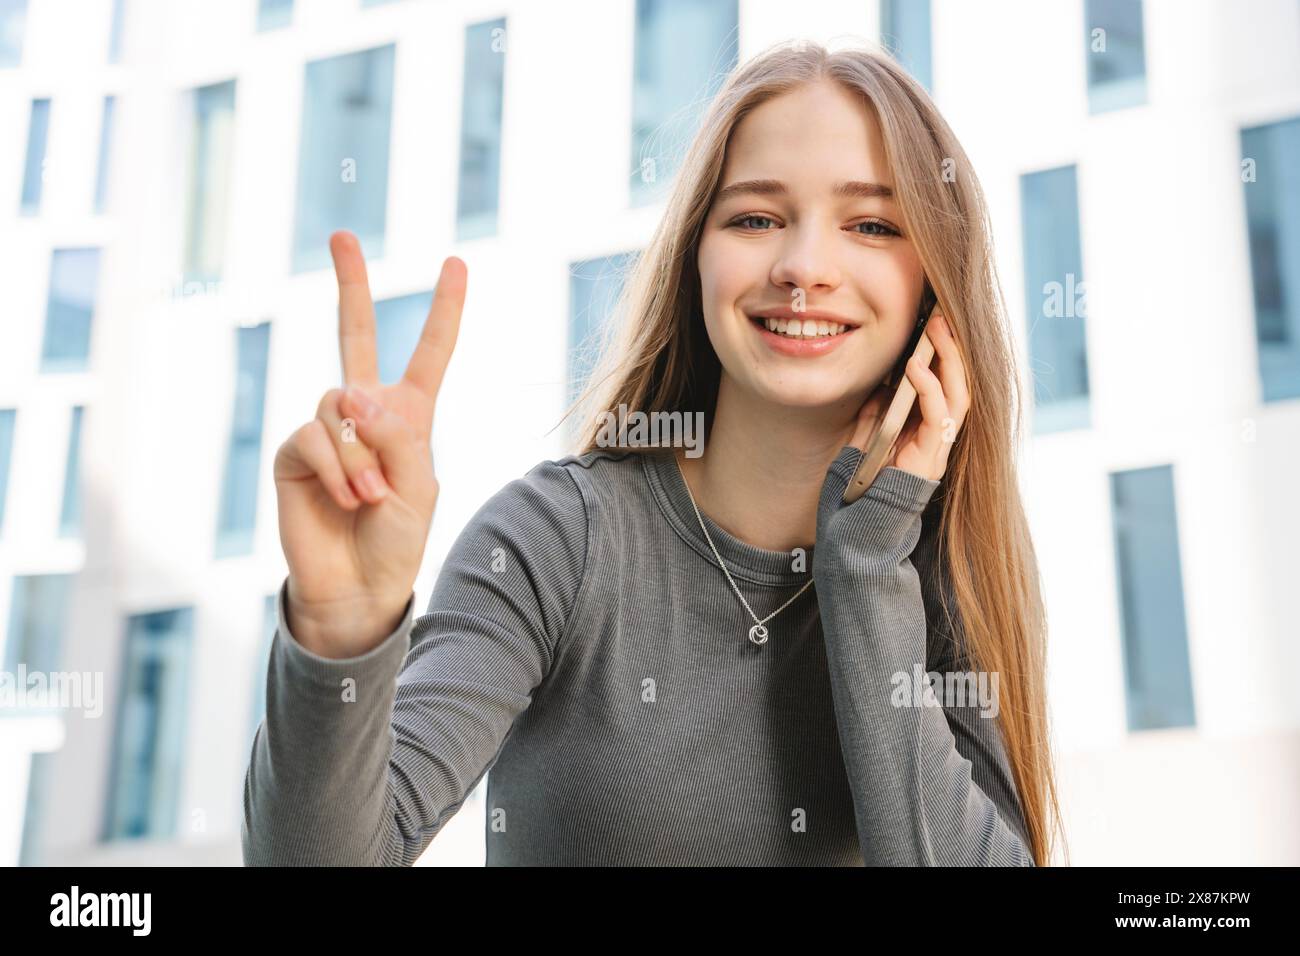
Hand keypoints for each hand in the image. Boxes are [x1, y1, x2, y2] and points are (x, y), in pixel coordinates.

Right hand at [273, 231, 465, 657]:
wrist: (359, 587)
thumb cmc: (398, 538)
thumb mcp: (419, 484)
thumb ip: (395, 435)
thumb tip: (350, 392)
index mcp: (409, 415)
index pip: (429, 353)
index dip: (444, 311)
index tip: (456, 262)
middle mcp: (364, 412)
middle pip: (352, 334)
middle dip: (350, 284)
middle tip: (342, 236)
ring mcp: (326, 429)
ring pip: (339, 404)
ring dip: (362, 456)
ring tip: (370, 497)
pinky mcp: (295, 452)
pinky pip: (316, 437)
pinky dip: (338, 469)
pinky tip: (347, 498)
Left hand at [847, 309, 969, 482]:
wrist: (856, 531)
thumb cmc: (860, 489)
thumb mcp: (865, 438)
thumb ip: (876, 414)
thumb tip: (882, 382)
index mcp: (926, 433)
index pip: (946, 387)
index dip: (945, 355)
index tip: (934, 323)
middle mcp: (939, 440)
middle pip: (959, 386)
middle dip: (953, 349)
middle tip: (942, 315)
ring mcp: (937, 451)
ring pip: (957, 396)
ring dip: (947, 360)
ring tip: (935, 330)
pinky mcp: (930, 460)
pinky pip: (937, 416)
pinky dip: (928, 387)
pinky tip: (915, 366)